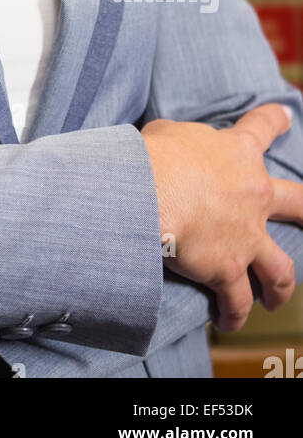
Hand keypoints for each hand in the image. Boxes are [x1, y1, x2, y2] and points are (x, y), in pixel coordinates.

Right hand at [141, 102, 302, 333]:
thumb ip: (181, 140)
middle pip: (298, 204)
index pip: (262, 127)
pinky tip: (226, 322)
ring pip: (281, 270)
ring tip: (274, 299)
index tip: (283, 115)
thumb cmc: (154, 155)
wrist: (150, 192)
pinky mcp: (228, 270)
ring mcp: (247, 236)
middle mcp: (253, 194)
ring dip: (280, 287)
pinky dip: (233, 315)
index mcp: (238, 152)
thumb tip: (174, 149)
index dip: (274, 120)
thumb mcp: (167, 133)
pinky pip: (238, 302)